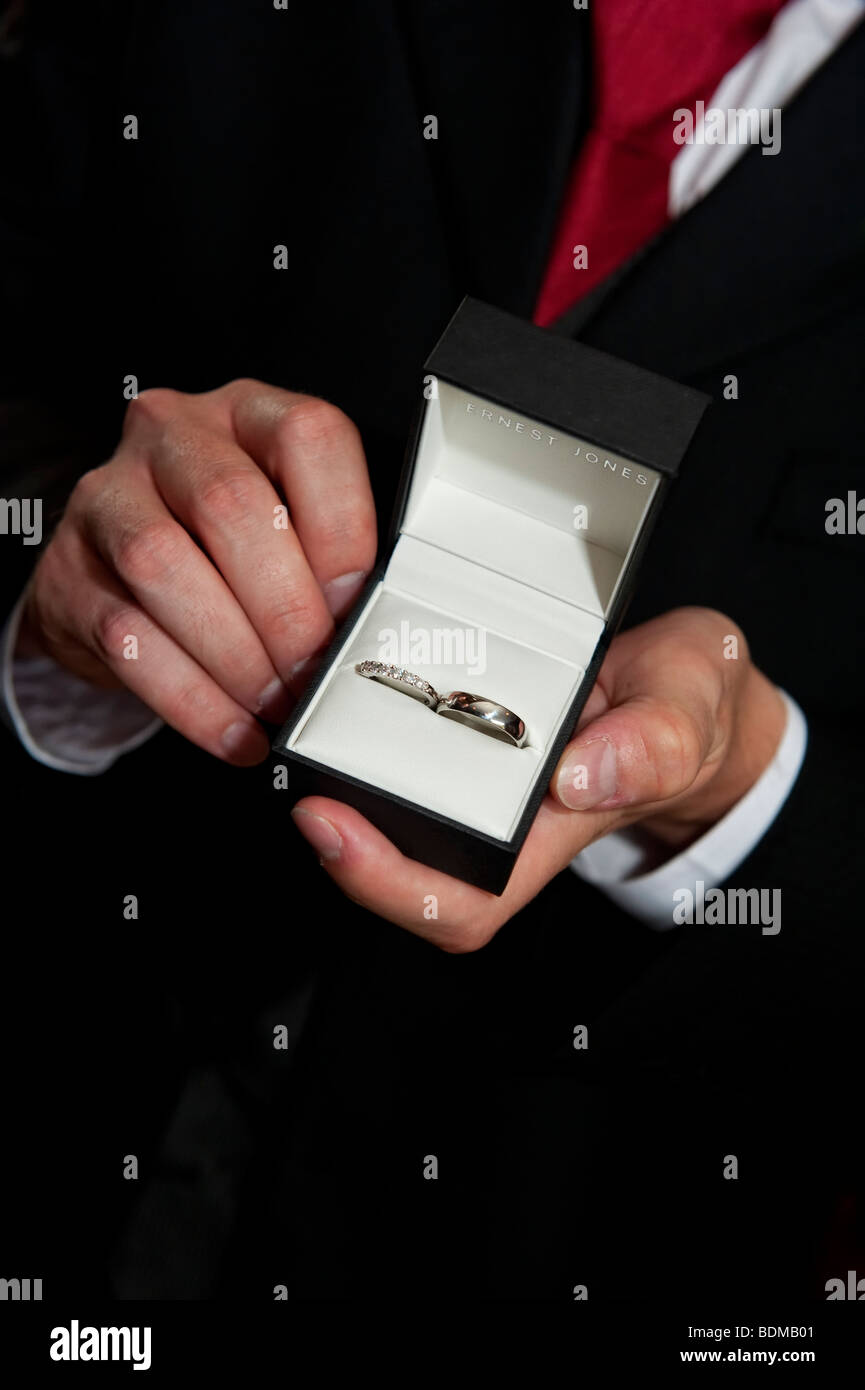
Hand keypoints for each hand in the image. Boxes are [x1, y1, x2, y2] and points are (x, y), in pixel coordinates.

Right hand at [19, 381, 375, 762]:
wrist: (119, 575)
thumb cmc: (221, 548)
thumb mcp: (286, 525)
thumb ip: (326, 559)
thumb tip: (366, 631)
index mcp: (250, 414)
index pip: (308, 438)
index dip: (341, 528)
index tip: (355, 606)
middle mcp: (175, 435)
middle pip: (232, 505)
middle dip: (284, 608)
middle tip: (313, 672)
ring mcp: (109, 496)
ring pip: (164, 565)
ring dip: (234, 655)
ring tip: (274, 704)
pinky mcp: (69, 571)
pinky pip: (127, 637)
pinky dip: (191, 698)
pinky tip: (232, 729)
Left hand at [291, 607, 786, 949]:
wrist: (686, 694)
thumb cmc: (687, 705)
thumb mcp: (689, 704)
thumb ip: (654, 740)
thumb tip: (580, 775)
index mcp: (553, 830)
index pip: (463, 902)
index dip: (388, 885)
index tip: (331, 828)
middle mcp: (506, 824)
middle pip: (408, 880)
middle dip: (344, 850)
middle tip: (299, 788)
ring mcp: (481, 791)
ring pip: (393, 829)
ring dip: (343, 796)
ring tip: (303, 740)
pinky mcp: (464, 747)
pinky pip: (399, 768)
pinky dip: (358, 748)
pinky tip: (333, 711)